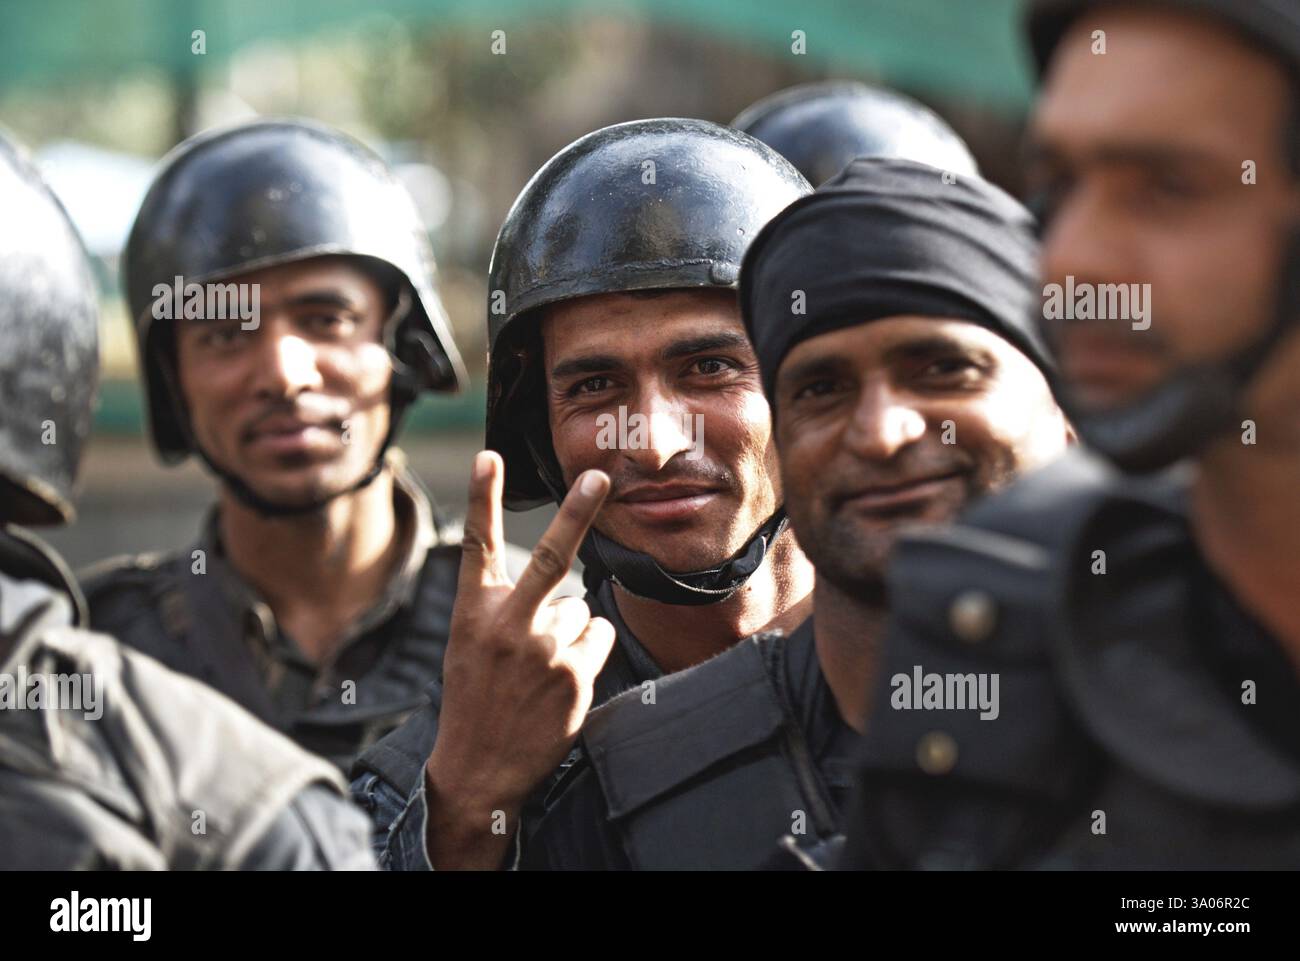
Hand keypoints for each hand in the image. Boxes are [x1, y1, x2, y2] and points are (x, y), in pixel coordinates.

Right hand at [424, 450, 613, 867]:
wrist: (476, 771)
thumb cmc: (475, 701)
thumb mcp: (469, 647)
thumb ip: (504, 609)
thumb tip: (566, 588)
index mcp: (473, 611)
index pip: (478, 544)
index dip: (481, 496)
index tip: (488, 455)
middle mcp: (508, 624)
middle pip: (551, 556)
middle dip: (578, 511)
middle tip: (599, 476)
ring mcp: (543, 650)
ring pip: (581, 610)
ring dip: (571, 632)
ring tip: (540, 671)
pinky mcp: (573, 675)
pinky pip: (596, 636)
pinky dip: (587, 652)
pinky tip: (560, 682)